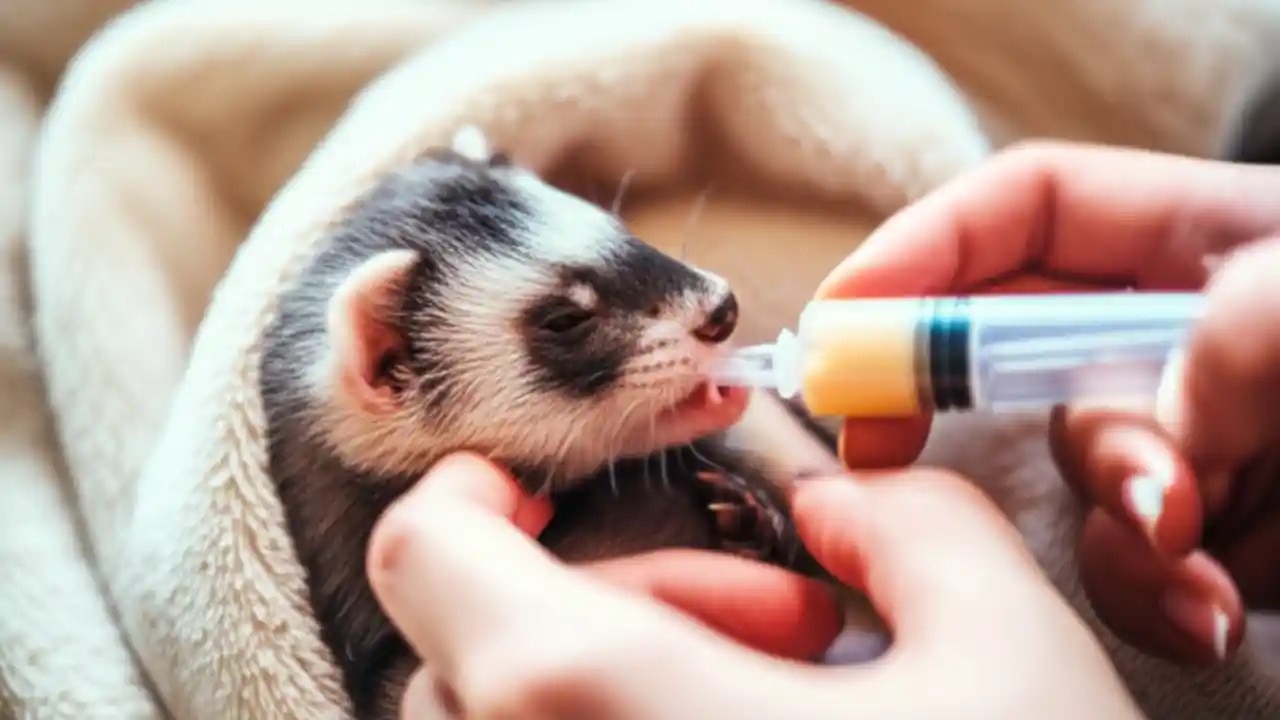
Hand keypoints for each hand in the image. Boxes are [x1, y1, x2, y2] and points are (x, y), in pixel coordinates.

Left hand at [367, 452, 1140, 718]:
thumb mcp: (1012, 652)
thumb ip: (913, 526)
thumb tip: (847, 508)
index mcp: (597, 705)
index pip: (425, 561)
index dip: (468, 500)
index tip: (538, 498)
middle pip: (488, 657)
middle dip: (636, 604)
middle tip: (793, 625)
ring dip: (633, 690)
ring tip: (795, 706)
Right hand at [816, 141, 1279, 663]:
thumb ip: (1240, 325)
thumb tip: (1154, 428)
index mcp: (1206, 241)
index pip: (1021, 218)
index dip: (917, 256)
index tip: (841, 325)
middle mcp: (1191, 338)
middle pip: (1016, 351)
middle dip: (958, 404)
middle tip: (885, 450)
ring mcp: (1210, 442)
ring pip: (1081, 479)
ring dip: (1108, 520)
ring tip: (1183, 549)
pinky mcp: (1235, 536)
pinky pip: (1145, 564)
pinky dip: (1158, 593)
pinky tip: (1210, 609)